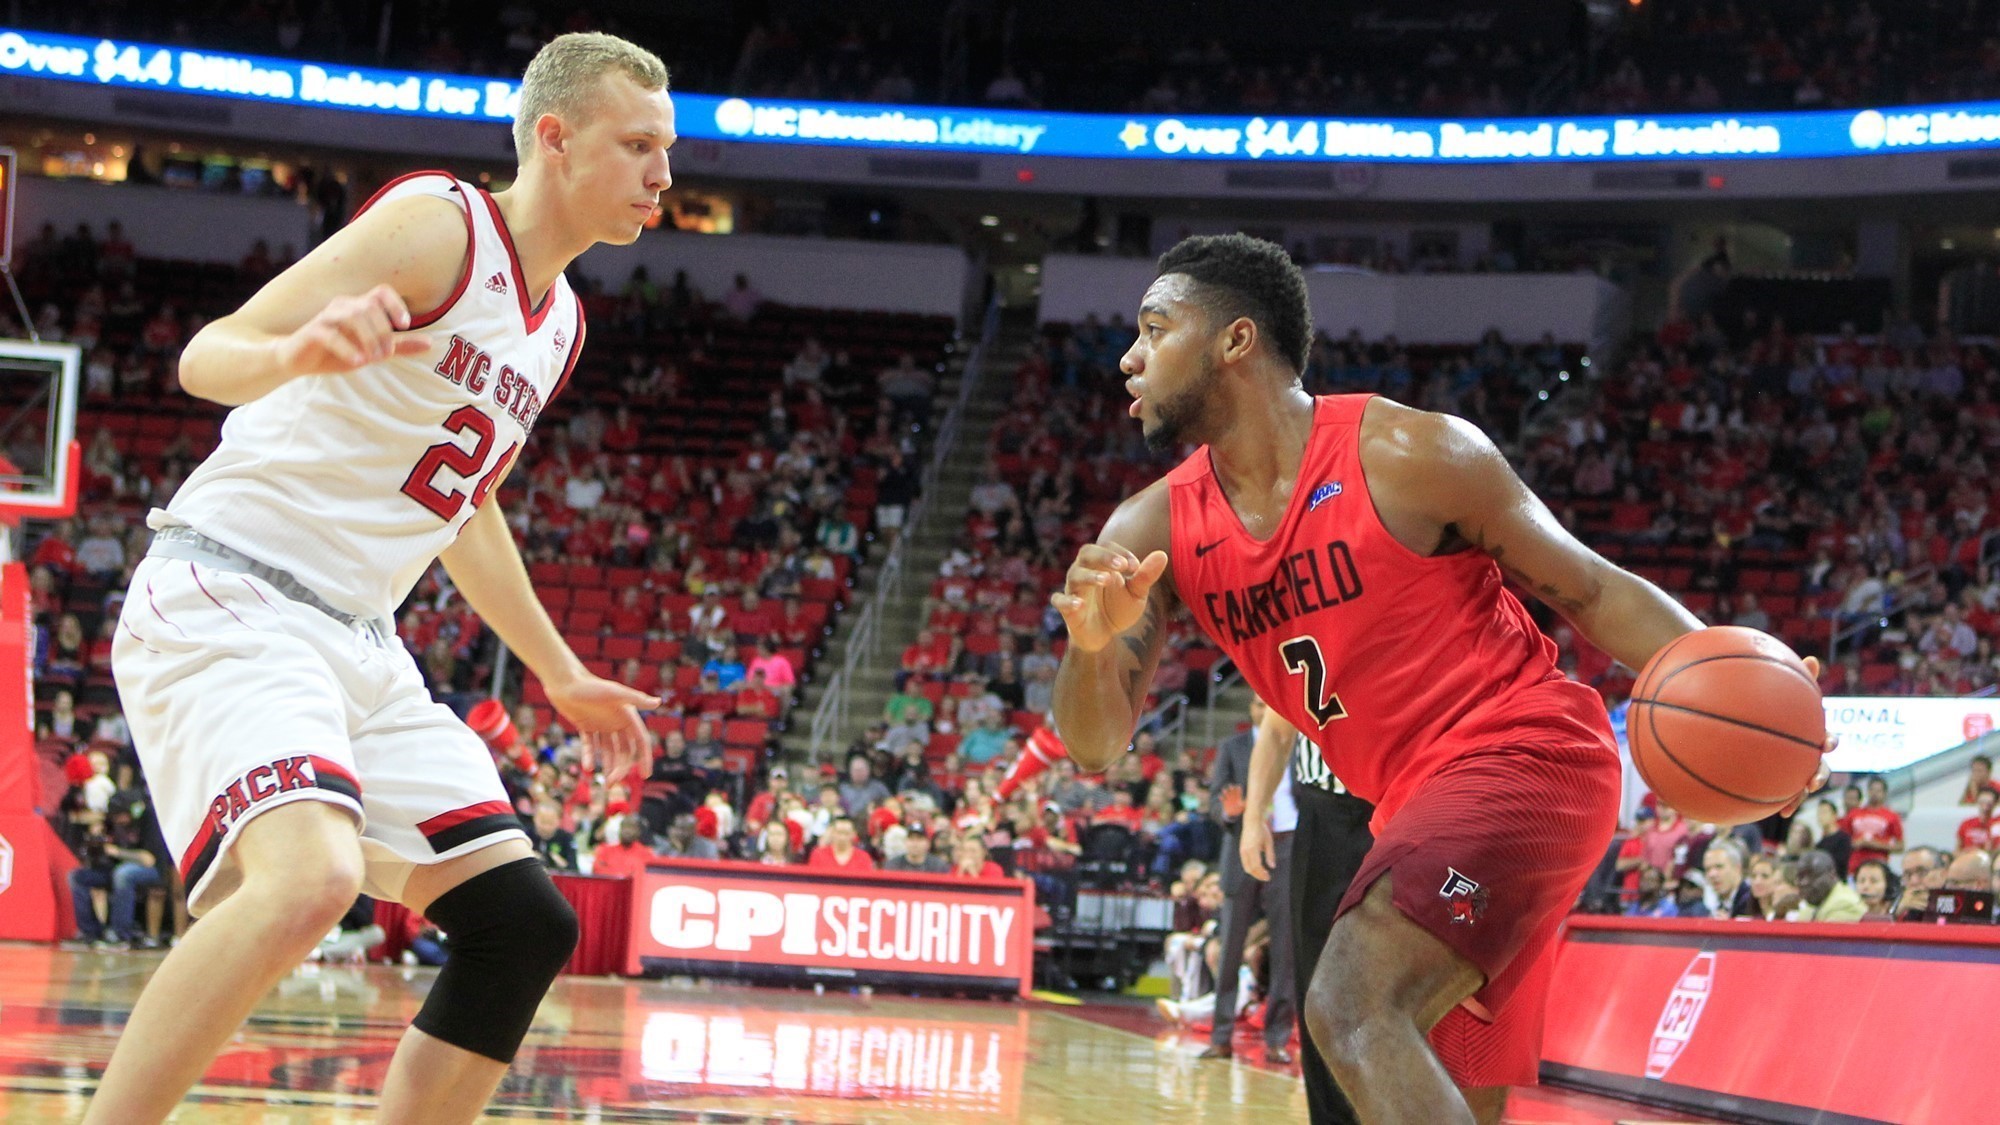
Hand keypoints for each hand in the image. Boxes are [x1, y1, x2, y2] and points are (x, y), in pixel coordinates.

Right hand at [274, 284, 431, 374]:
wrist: (296, 360)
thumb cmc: (337, 351)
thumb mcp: (372, 350)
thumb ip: (399, 346)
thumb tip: (431, 343)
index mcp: (358, 306)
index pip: (381, 292)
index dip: (395, 305)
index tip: (404, 325)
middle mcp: (343, 306)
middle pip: (369, 307)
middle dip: (382, 332)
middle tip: (386, 354)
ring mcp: (327, 317)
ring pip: (352, 317)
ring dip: (368, 339)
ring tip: (372, 359)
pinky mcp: (313, 332)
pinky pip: (331, 334)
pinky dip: (347, 348)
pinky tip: (359, 362)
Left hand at [545, 673, 658, 778]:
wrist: (564, 681)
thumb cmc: (590, 686)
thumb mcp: (614, 693)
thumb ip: (636, 699)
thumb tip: (658, 703)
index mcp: (627, 715)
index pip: (640, 741)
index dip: (644, 758)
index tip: (645, 775)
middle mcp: (617, 721)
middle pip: (624, 750)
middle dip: (621, 767)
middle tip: (612, 783)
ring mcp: (601, 725)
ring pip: (608, 751)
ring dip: (608, 766)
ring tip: (606, 783)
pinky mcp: (585, 726)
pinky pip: (590, 745)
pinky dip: (589, 756)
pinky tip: (587, 767)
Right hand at [1050, 542, 1168, 653]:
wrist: (1104, 636)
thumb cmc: (1118, 608)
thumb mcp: (1136, 594)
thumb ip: (1146, 575)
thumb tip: (1162, 555)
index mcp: (1101, 564)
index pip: (1107, 547)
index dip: (1120, 553)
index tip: (1135, 567)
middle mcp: (1085, 572)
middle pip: (1086, 553)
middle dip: (1104, 557)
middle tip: (1122, 566)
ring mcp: (1074, 590)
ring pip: (1075, 575)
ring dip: (1090, 576)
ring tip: (1107, 580)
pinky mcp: (1067, 610)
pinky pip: (1059, 601)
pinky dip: (1067, 601)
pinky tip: (1080, 604)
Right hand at [1220, 784, 1245, 819]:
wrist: (1232, 813)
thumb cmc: (1239, 809)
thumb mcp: (1243, 807)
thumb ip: (1244, 804)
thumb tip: (1246, 802)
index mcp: (1238, 796)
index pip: (1239, 791)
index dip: (1238, 789)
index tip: (1238, 787)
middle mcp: (1233, 796)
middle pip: (1232, 790)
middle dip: (1231, 788)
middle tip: (1231, 787)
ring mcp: (1228, 798)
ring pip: (1226, 793)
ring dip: (1225, 792)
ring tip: (1224, 791)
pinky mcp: (1224, 801)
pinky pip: (1222, 798)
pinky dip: (1221, 797)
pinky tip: (1220, 796)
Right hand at [1240, 816, 1275, 881]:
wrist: (1252, 821)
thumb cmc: (1262, 830)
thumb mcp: (1269, 842)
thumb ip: (1270, 855)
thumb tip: (1272, 867)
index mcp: (1253, 848)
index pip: (1256, 866)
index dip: (1262, 874)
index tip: (1268, 877)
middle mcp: (1245, 850)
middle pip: (1250, 869)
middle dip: (1258, 875)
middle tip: (1267, 877)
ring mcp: (1242, 850)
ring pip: (1246, 867)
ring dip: (1254, 872)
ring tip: (1263, 873)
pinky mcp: (1241, 850)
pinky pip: (1245, 863)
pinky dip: (1251, 868)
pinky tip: (1258, 867)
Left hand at [1779, 656, 1834, 818]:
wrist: (1760, 723)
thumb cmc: (1778, 704)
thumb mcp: (1785, 692)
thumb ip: (1798, 680)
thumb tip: (1812, 659)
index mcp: (1811, 733)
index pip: (1825, 737)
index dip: (1829, 741)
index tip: (1826, 743)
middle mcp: (1808, 752)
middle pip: (1820, 765)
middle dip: (1819, 775)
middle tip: (1812, 781)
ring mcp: (1796, 767)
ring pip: (1803, 784)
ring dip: (1801, 794)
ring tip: (1793, 803)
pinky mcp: (1782, 779)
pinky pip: (1784, 792)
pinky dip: (1783, 801)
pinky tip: (1776, 813)